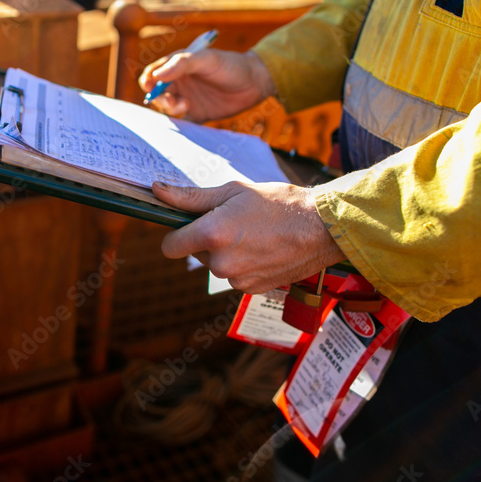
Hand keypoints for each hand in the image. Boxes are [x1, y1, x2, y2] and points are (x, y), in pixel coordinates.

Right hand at [138, 49, 275, 122]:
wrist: (255, 82)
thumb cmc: (230, 65)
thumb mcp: (207, 59)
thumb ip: (182, 64)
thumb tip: (156, 75)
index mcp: (176, 66)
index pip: (153, 74)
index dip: (147, 81)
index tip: (150, 87)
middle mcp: (179, 83)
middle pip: (157, 94)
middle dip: (160, 98)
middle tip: (172, 101)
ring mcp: (186, 99)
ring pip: (167, 109)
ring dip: (171, 109)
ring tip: (186, 106)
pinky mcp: (197, 115)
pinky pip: (181, 123)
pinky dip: (180, 125)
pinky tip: (188, 121)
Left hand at [152, 180, 345, 292]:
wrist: (322, 228)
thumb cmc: (278, 203)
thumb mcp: (233, 192)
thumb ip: (191, 197)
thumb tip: (157, 192)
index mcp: (212, 234)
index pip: (170, 246)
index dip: (176, 234)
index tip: (187, 225)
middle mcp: (221, 262)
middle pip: (195, 253)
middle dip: (206, 239)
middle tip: (234, 221)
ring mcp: (236, 279)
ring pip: (216, 265)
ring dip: (225, 252)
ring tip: (253, 234)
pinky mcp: (251, 289)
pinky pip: (234, 276)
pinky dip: (242, 264)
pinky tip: (263, 249)